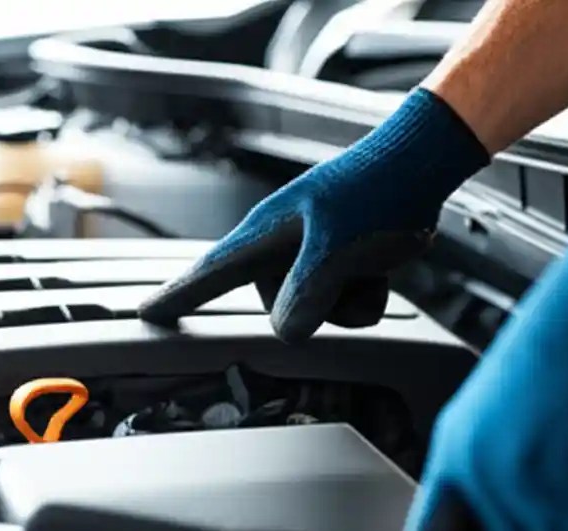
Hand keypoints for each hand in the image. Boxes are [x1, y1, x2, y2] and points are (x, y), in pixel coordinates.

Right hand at [139, 88, 488, 342]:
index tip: (146, 314)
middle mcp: (279, 246)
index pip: (209, 273)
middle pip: (277, 308)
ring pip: (312, 310)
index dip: (177, 298)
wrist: (421, 162)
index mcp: (265, 234)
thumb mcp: (338, 246)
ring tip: (367, 262)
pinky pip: (339, 303)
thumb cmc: (376, 189)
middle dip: (316, 303)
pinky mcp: (334, 260)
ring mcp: (308, 254)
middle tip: (347, 267)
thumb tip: (287, 331)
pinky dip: (362, 293)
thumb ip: (308, 293)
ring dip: (346, 299)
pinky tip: (377, 267)